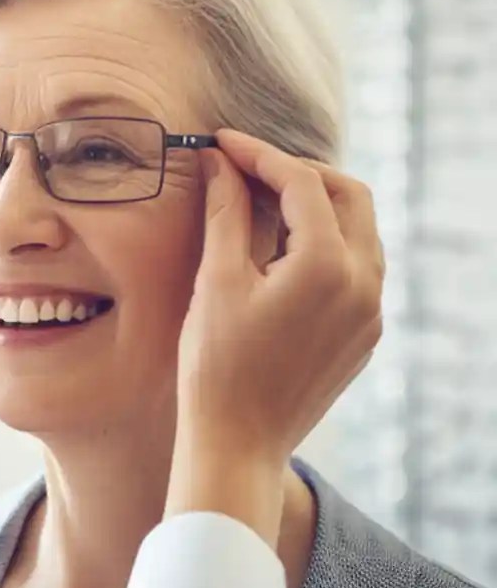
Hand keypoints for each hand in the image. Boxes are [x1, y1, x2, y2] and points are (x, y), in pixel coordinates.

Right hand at [168, 130, 383, 539]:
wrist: (237, 444)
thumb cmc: (215, 367)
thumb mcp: (216, 282)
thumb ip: (225, 213)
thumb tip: (219, 164)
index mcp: (328, 266)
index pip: (302, 184)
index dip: (259, 155)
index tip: (222, 143)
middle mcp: (365, 284)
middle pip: (349, 196)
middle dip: (298, 173)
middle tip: (246, 169)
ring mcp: (371, 312)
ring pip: (360, 231)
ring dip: (316, 207)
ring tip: (262, 205)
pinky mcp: (365, 334)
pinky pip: (358, 269)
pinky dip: (325, 245)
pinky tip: (281, 253)